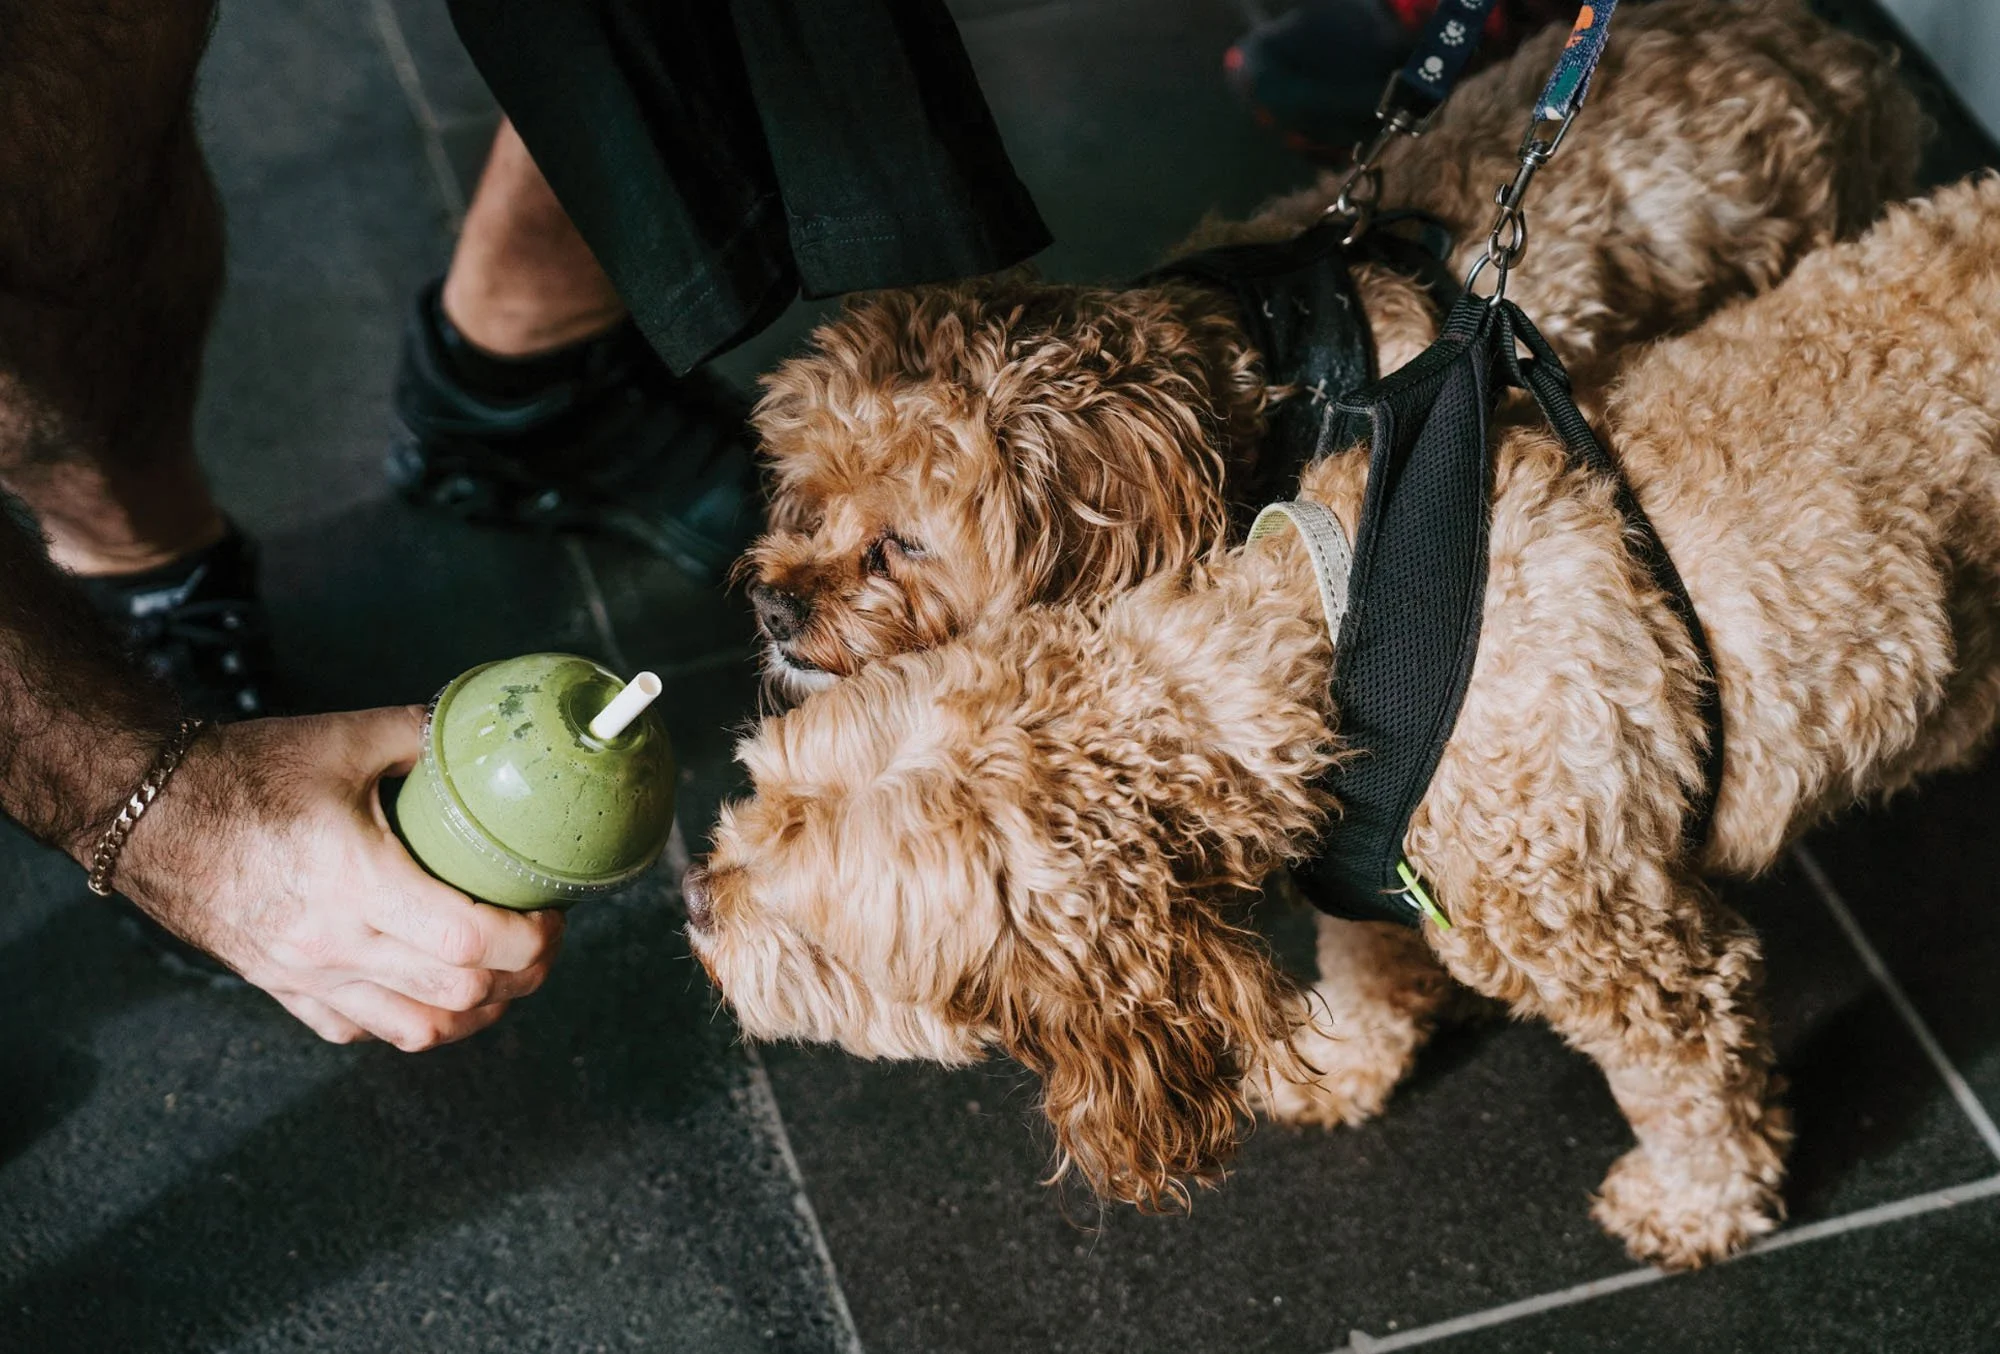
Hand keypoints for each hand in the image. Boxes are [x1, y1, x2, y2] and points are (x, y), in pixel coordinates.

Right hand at [115, 706, 565, 1049]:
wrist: (146, 811)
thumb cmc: (245, 771)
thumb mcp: (345, 738)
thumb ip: (426, 736)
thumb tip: (491, 736)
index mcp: (355, 880)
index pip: (469, 941)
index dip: (531, 938)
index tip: (552, 912)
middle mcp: (332, 942)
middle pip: (459, 994)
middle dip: (522, 975)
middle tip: (542, 937)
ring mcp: (305, 975)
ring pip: (419, 1030)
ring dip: (477, 1011)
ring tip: (504, 974)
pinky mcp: (283, 989)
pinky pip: (364, 1032)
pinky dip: (414, 1021)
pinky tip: (433, 988)